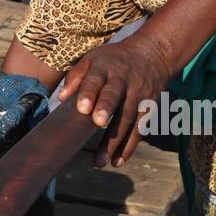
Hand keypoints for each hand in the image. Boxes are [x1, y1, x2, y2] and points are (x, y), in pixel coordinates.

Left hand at [57, 35, 172, 168]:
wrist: (153, 55)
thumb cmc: (113, 60)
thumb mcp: (94, 58)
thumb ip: (76, 76)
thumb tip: (62, 98)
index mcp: (105, 67)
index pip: (95, 79)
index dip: (89, 93)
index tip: (82, 108)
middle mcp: (123, 80)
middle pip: (115, 95)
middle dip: (107, 108)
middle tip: (98, 123)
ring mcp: (138, 95)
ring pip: (127, 118)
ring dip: (114, 140)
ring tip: (100, 161)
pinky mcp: (149, 108)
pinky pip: (139, 129)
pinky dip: (129, 147)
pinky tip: (117, 161)